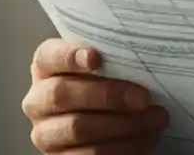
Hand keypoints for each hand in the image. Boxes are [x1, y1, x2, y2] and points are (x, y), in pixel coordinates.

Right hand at [23, 38, 169, 153]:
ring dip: (123, 125)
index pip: (50, 57)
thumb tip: (141, 50)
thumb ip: (113, 55)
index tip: (96, 58)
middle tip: (143, 98)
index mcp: (46, 67)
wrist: (106, 117)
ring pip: (77, 129)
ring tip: (155, 119)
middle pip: (62, 94)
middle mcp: (38, 100)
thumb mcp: (107, 64)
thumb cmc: (107, 82)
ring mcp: (46, 132)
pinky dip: (122, 147)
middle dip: (108, 96)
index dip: (70, 56)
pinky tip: (145, 138)